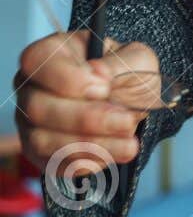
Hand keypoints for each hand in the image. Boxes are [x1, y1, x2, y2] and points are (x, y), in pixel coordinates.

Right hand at [13, 29, 161, 176]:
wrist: (133, 107)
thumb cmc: (129, 75)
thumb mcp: (137, 59)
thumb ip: (120, 63)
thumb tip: (98, 74)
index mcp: (51, 53)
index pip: (36, 60)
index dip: (69, 78)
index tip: (105, 87)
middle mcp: (32, 87)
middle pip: (37, 107)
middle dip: (87, 119)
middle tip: (126, 121)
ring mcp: (31, 123)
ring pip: (43, 141)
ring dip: (91, 145)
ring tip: (130, 144)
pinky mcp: (40, 154)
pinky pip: (54, 163)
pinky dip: (88, 161)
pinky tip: (116, 153)